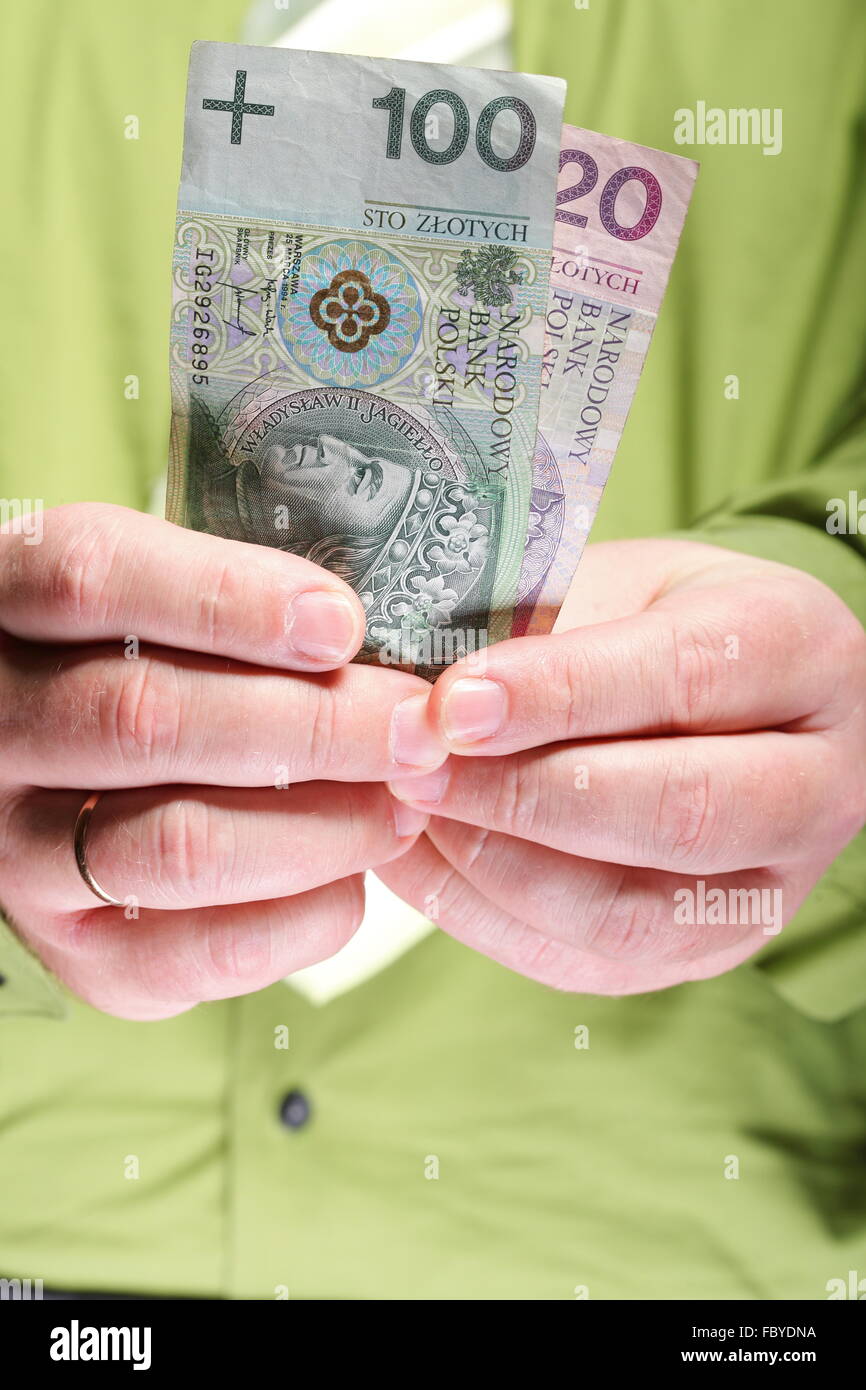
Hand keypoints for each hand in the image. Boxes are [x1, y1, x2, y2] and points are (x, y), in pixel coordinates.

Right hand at [0, 504, 444, 1018]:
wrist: (51, 800)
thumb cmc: (133, 675)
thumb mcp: (146, 605)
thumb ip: (226, 602)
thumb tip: (358, 636)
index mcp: (6, 611)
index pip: (92, 581)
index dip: (227, 599)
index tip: (341, 623)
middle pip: (147, 722)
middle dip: (311, 726)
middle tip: (413, 726)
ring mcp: (25, 856)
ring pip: (181, 845)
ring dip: (324, 826)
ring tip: (406, 802)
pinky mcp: (81, 956)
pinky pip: (206, 949)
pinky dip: (307, 912)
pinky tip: (356, 875)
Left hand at [382, 538, 865, 993]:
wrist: (724, 695)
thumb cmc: (653, 621)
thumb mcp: (613, 583)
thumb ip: (537, 630)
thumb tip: (416, 696)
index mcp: (801, 652)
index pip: (686, 679)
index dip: (559, 696)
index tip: (452, 705)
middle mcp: (816, 782)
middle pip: (678, 812)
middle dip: (524, 797)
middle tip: (418, 767)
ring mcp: (768, 886)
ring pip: (633, 915)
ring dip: (497, 867)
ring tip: (412, 810)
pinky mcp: (703, 951)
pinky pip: (587, 962)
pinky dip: (485, 915)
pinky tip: (421, 858)